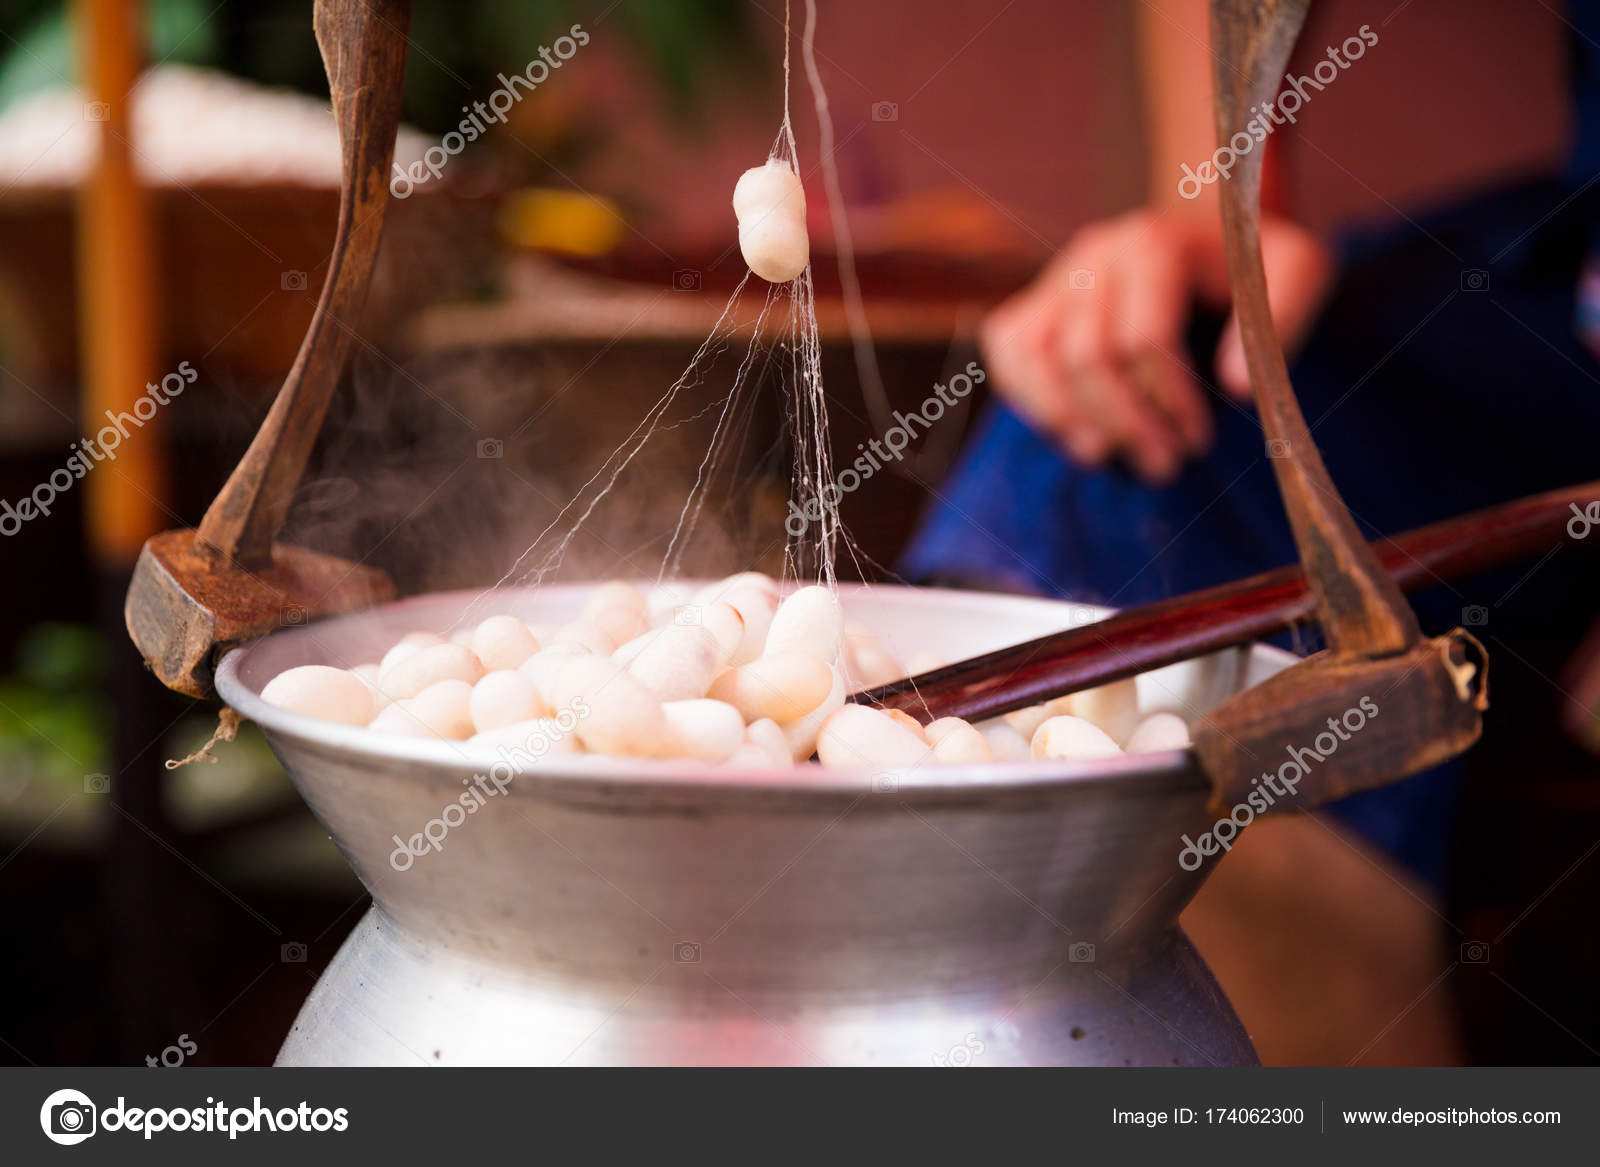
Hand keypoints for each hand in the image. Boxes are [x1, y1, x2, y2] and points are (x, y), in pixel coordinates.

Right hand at [979, 209, 1334, 482]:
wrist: (1212, 244)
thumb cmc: (1255, 270)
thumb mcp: (1299, 272)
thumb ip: (1282, 314)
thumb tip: (1235, 386)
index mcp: (1155, 241)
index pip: (1142, 337)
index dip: (1169, 400)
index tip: (1197, 441)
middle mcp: (1096, 253)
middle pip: (1087, 354)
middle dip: (1126, 422)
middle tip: (1164, 465)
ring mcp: (1057, 278)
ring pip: (1038, 357)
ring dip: (1074, 421)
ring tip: (1116, 456)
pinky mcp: (1034, 302)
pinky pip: (1009, 352)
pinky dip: (1034, 401)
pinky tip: (1078, 435)